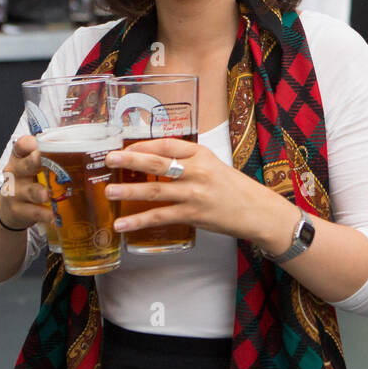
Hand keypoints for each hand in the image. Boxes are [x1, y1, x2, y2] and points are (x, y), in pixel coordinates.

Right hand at [0, 134, 54, 229]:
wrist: (11, 208)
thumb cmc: (30, 181)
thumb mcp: (36, 166)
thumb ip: (55, 156)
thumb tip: (92, 150)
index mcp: (21, 157)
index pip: (23, 145)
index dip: (31, 144)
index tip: (41, 144)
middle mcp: (16, 172)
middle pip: (24, 165)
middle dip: (33, 162)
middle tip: (41, 159)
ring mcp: (16, 192)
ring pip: (29, 190)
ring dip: (39, 192)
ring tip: (48, 194)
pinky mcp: (19, 210)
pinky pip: (33, 212)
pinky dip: (45, 215)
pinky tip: (54, 217)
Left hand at [104, 138, 281, 241]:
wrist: (258, 211)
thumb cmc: (235, 189)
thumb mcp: (214, 166)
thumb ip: (189, 163)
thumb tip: (156, 164)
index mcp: (202, 154)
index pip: (168, 145)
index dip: (144, 146)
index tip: (126, 148)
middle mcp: (198, 171)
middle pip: (158, 163)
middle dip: (130, 160)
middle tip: (109, 159)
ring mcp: (195, 194)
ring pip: (156, 190)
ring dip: (129, 191)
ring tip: (110, 191)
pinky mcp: (194, 214)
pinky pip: (161, 216)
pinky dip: (139, 220)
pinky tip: (123, 223)